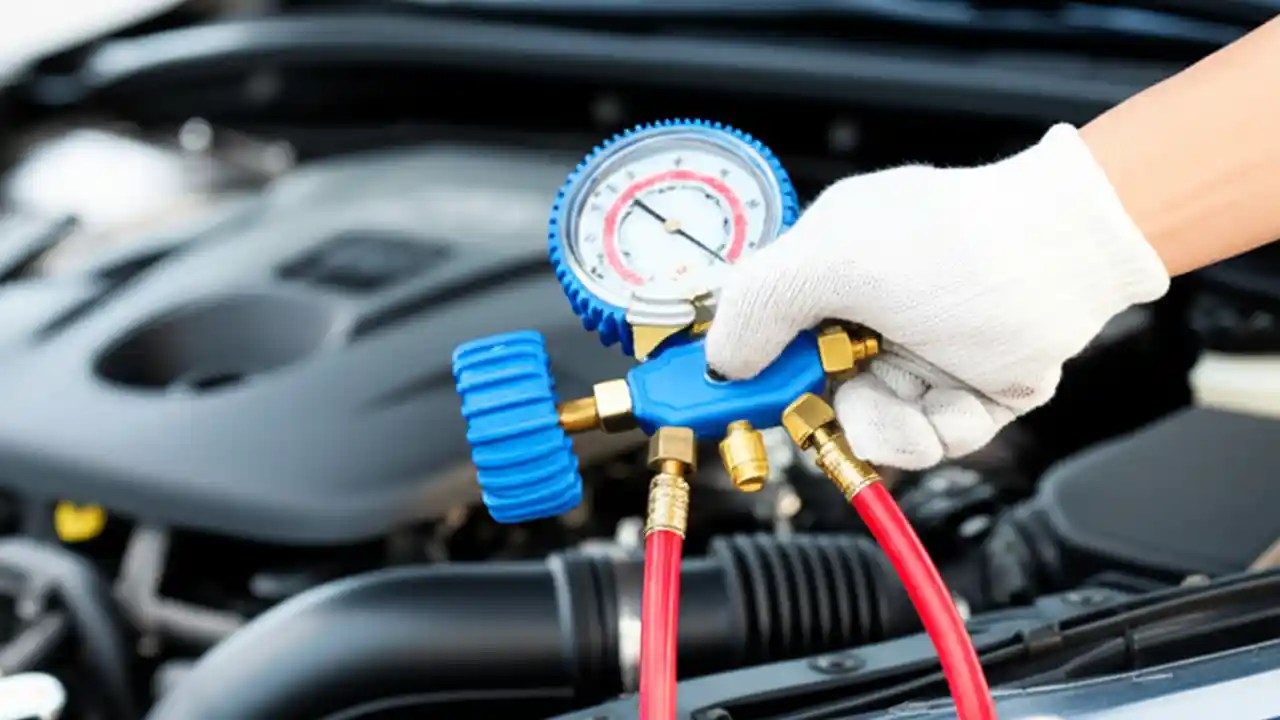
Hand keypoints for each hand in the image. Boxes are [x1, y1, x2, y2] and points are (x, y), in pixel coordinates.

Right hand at [706, 124, 1170, 468]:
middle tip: (841, 406)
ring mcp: (914, 354)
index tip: (723, 407)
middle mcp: (863, 317)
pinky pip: (931, 438)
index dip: (740, 375)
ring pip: (872, 427)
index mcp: (822, 274)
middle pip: (811, 396)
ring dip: (893, 431)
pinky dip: (944, 430)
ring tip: (916, 410)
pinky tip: (959, 403)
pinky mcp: (962, 391)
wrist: (1068, 259)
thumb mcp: (834, 258)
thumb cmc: (958, 242)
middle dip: (825, 414)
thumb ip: (760, 302)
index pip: (757, 333)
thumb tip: (722, 359)